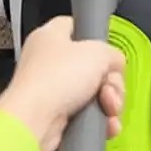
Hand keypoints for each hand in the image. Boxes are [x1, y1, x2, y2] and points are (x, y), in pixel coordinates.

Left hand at [0, 16, 125, 150]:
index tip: (108, 52)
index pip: (77, 27)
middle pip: (92, 65)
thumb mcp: (98, 53)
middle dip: (110, 80)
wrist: (34, 121)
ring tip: (108, 107)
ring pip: (94, 92)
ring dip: (109, 101)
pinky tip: (106, 123)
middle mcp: (49, 62)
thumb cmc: (53, 80)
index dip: (96, 38)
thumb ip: (112, 53)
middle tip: (109, 86)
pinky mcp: (57, 116)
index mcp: (50, 36)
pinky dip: (101, 120)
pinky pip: (88, 114)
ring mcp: (52, 90)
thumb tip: (116, 63)